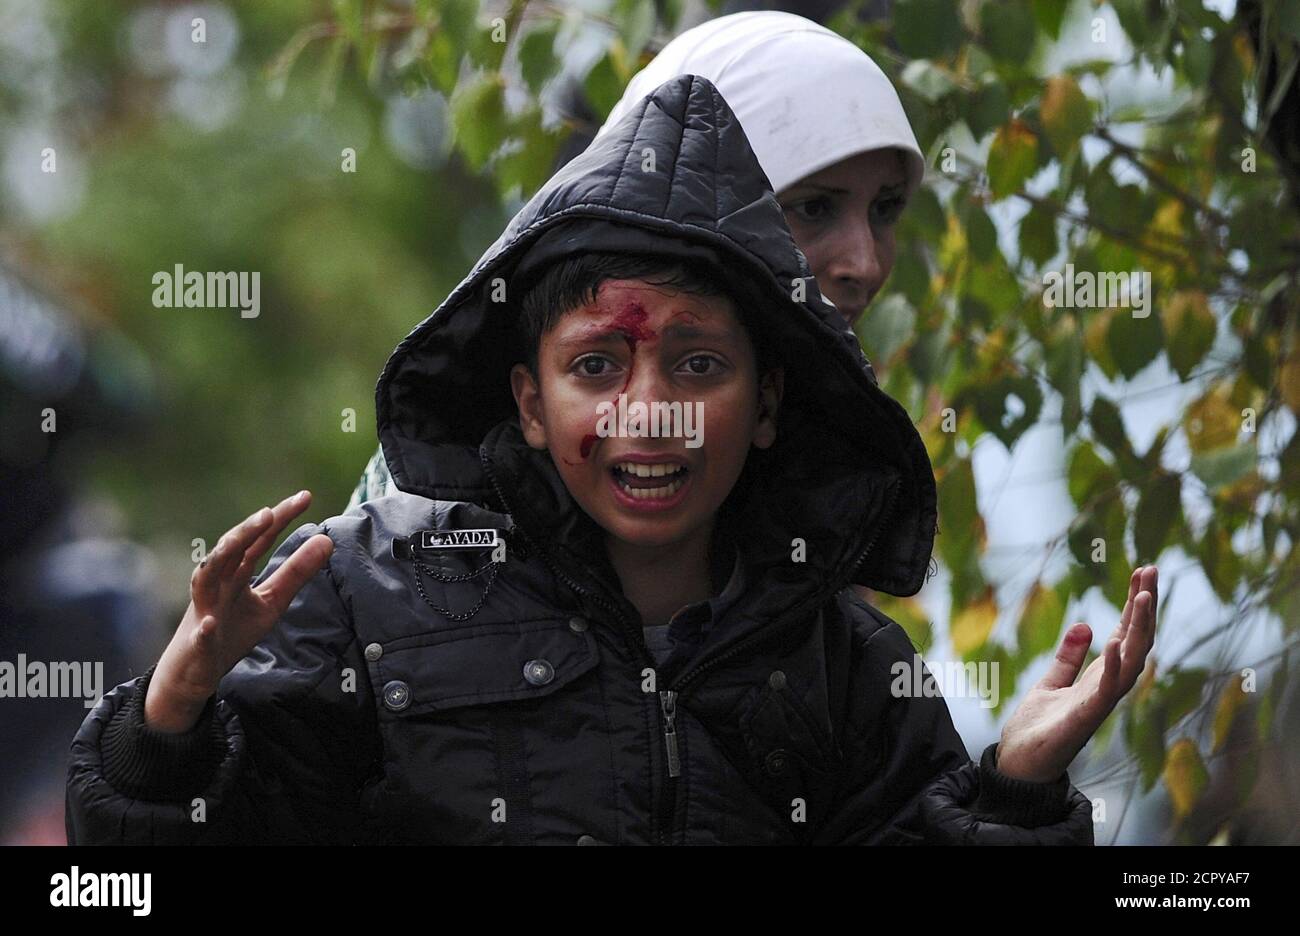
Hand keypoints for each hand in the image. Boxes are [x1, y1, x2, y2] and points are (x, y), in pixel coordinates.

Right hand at [145, 490, 333, 732]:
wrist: (195, 671)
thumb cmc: (234, 630)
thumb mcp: (272, 601)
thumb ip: (296, 573)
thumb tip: (326, 540)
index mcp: (235, 573)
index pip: (258, 540)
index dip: (279, 518)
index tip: (305, 497)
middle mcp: (216, 584)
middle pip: (229, 551)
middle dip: (247, 530)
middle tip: (270, 513)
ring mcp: (204, 612)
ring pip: (205, 580)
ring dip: (219, 560)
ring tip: (235, 542)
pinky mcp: (198, 645)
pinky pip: (199, 637)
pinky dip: (203, 631)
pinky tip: (210, 625)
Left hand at [995, 565, 1158, 782]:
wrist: (1019, 765)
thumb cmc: (1039, 728)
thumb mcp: (1050, 682)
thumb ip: (1068, 658)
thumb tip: (1085, 625)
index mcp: (1100, 677)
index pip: (1127, 633)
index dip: (1136, 604)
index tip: (1144, 571)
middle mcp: (1107, 688)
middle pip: (1137, 641)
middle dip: (1146, 606)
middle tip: (1152, 569)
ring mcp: (1100, 702)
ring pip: (1132, 661)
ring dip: (1139, 628)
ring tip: (1144, 595)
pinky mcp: (1085, 718)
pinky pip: (1106, 690)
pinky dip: (1114, 666)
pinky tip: (1116, 640)